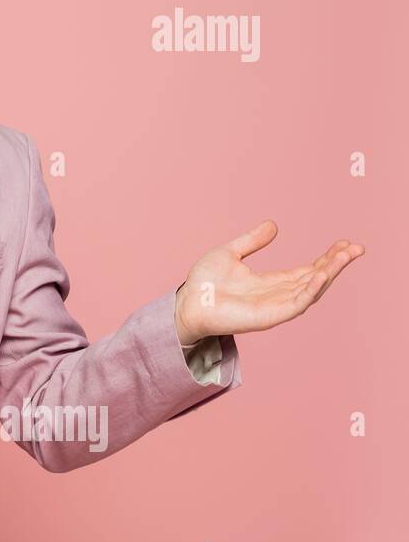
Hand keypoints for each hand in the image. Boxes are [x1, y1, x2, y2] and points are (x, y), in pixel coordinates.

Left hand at [174, 219, 363, 344]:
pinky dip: (310, 290)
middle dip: (336, 264)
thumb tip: (273, 225)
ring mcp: (274, 307)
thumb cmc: (204, 283)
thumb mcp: (230, 253)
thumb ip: (252, 241)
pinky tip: (321, 275)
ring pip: (311, 290)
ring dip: (329, 274)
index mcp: (270, 282)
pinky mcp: (268, 316)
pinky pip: (295, 304)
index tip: (344, 244)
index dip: (327, 258)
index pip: (307, 270)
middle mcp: (277, 295)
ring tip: (345, 256)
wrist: (187, 303)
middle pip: (315, 279)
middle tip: (355, 248)